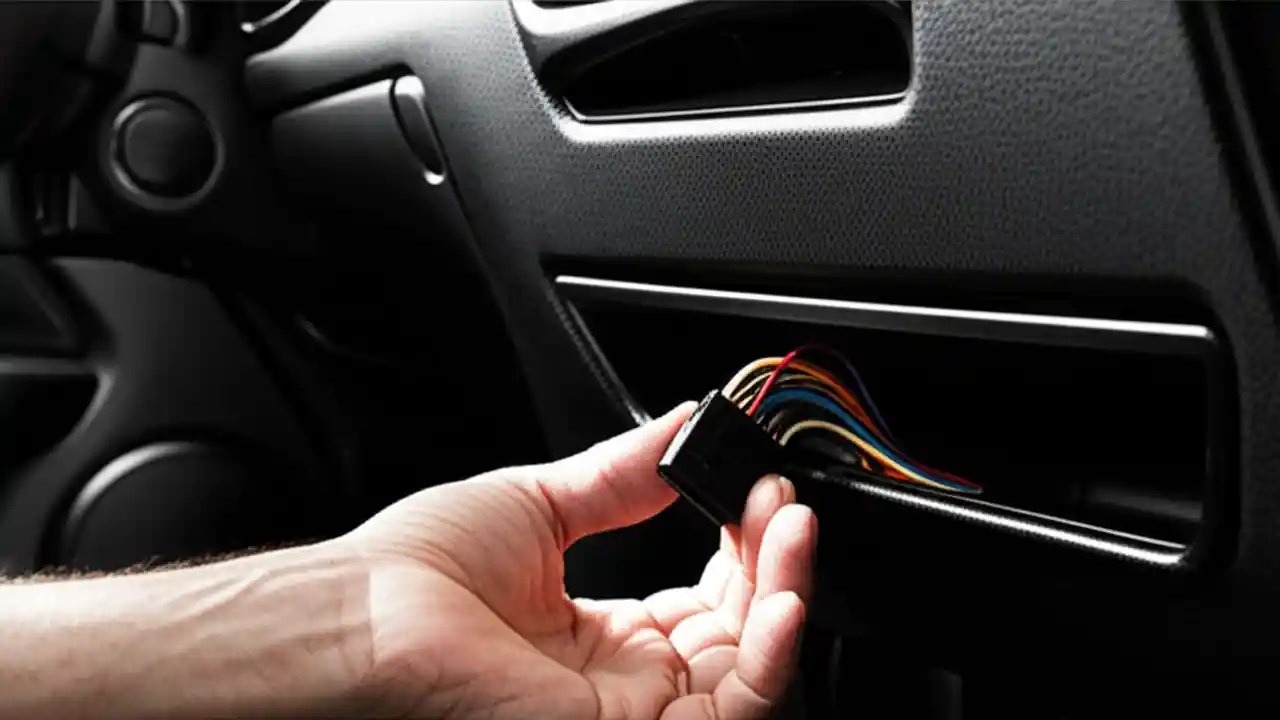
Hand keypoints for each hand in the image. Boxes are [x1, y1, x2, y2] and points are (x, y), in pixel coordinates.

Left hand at [344, 403, 818, 718]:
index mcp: (604, 637)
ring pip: (749, 670)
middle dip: (773, 559)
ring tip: (791, 523)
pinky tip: (784, 595)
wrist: (364, 617)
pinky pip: (733, 709)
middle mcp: (626, 682)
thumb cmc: (416, 576)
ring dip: (785, 594)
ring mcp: (631, 714)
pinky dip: (771, 655)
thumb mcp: (543, 503)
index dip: (741, 542)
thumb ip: (624, 475)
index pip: (710, 597)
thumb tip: (683, 428)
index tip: (753, 485)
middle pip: (740, 632)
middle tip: (778, 496)